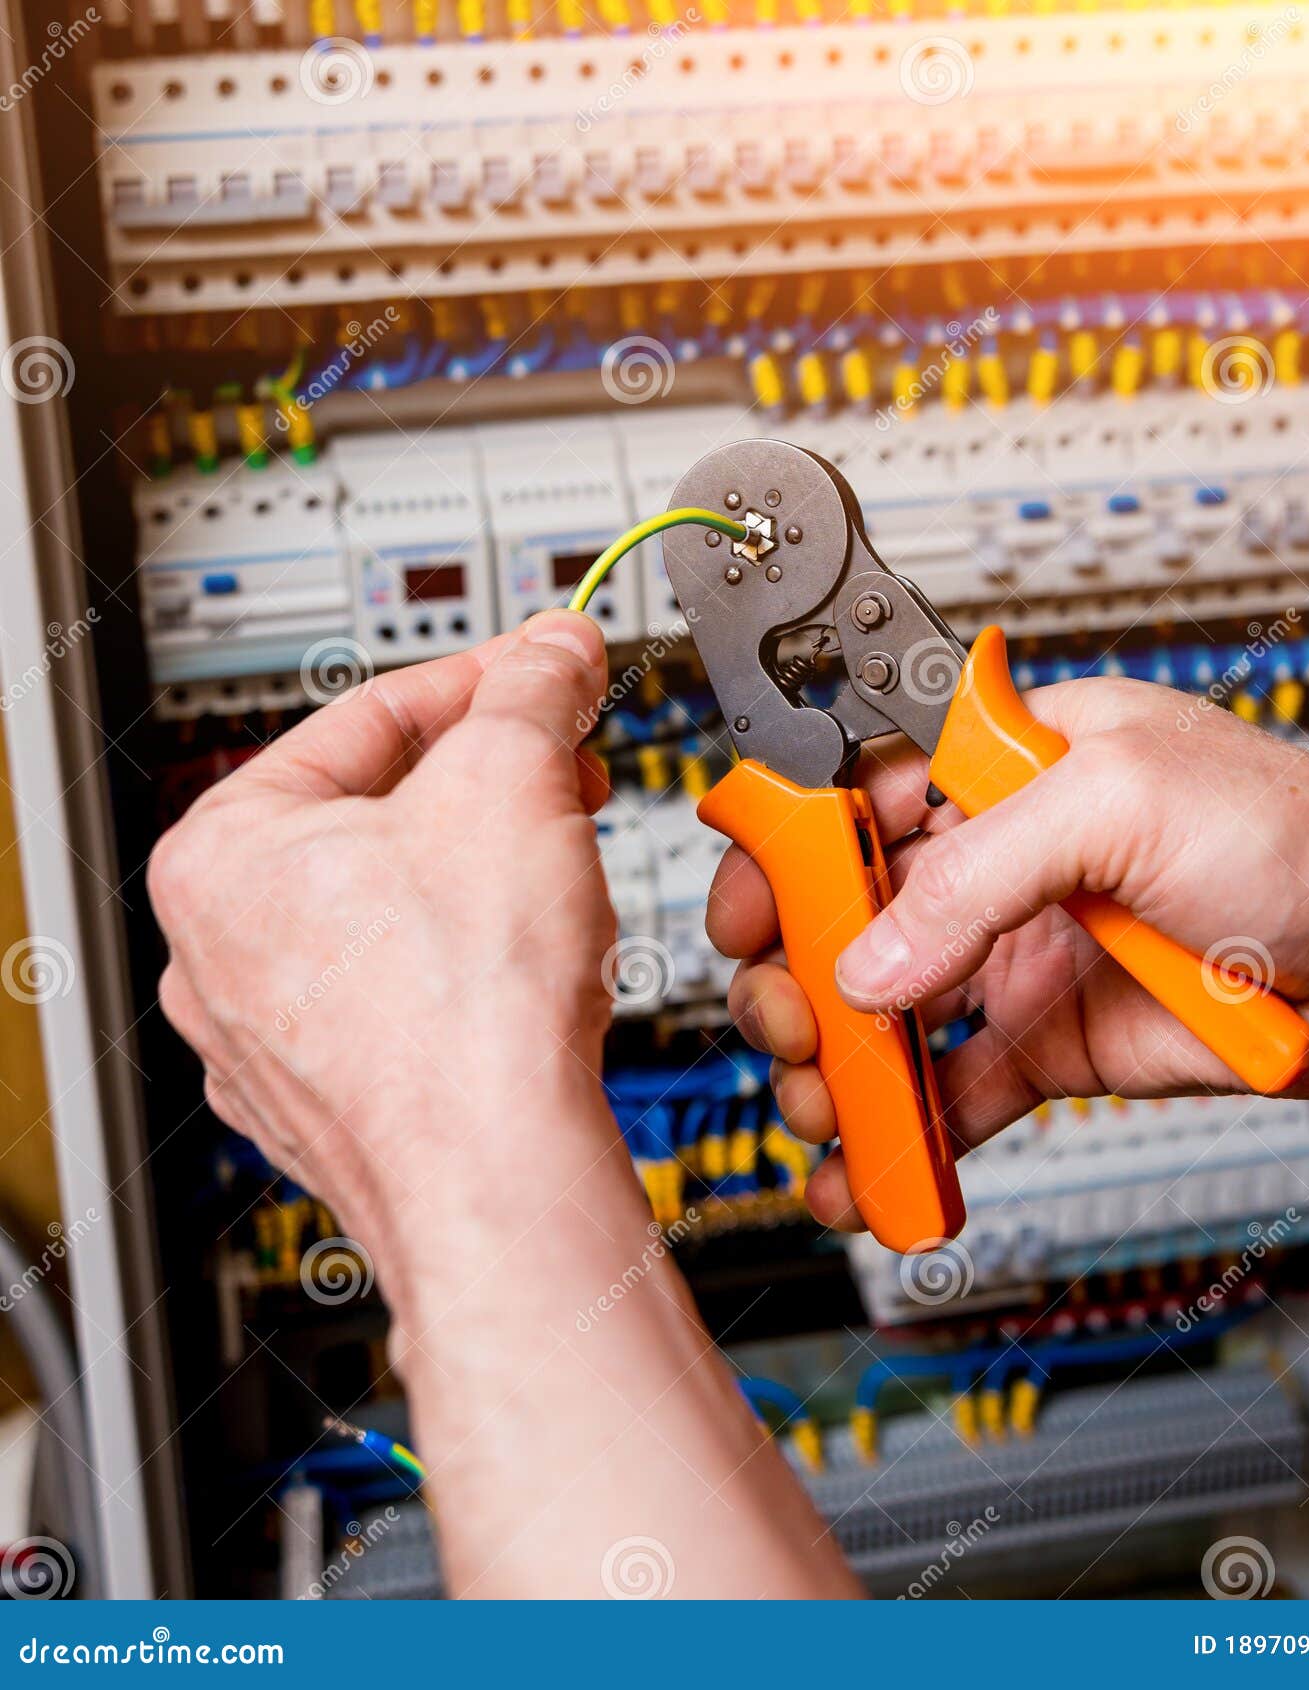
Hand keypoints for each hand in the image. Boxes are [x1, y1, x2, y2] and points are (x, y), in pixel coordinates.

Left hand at [149, 612, 617, 1315]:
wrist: (496, 1177)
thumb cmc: (467, 1005)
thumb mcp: (511, 778)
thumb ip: (533, 689)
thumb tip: (553, 651)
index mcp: (216, 854)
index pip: (366, 719)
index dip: (483, 682)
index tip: (546, 675)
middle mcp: (217, 953)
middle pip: (378, 816)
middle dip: (491, 785)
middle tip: (568, 771)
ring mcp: (268, 1042)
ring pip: (392, 912)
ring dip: (482, 873)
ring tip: (559, 869)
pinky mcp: (332, 1106)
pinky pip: (402, 999)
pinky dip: (466, 968)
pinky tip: (525, 969)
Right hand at [708, 679, 1308, 1232]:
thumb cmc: (1295, 840)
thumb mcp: (1125, 799)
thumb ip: (982, 869)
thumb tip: (873, 958)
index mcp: (1002, 763)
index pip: (853, 792)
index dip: (784, 844)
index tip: (748, 905)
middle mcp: (994, 857)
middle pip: (843, 911)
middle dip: (797, 969)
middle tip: (798, 1019)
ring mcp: (1011, 955)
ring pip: (878, 1011)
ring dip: (836, 1061)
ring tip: (831, 1101)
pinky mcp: (1040, 1042)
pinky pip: (944, 1092)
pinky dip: (899, 1135)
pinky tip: (866, 1166)